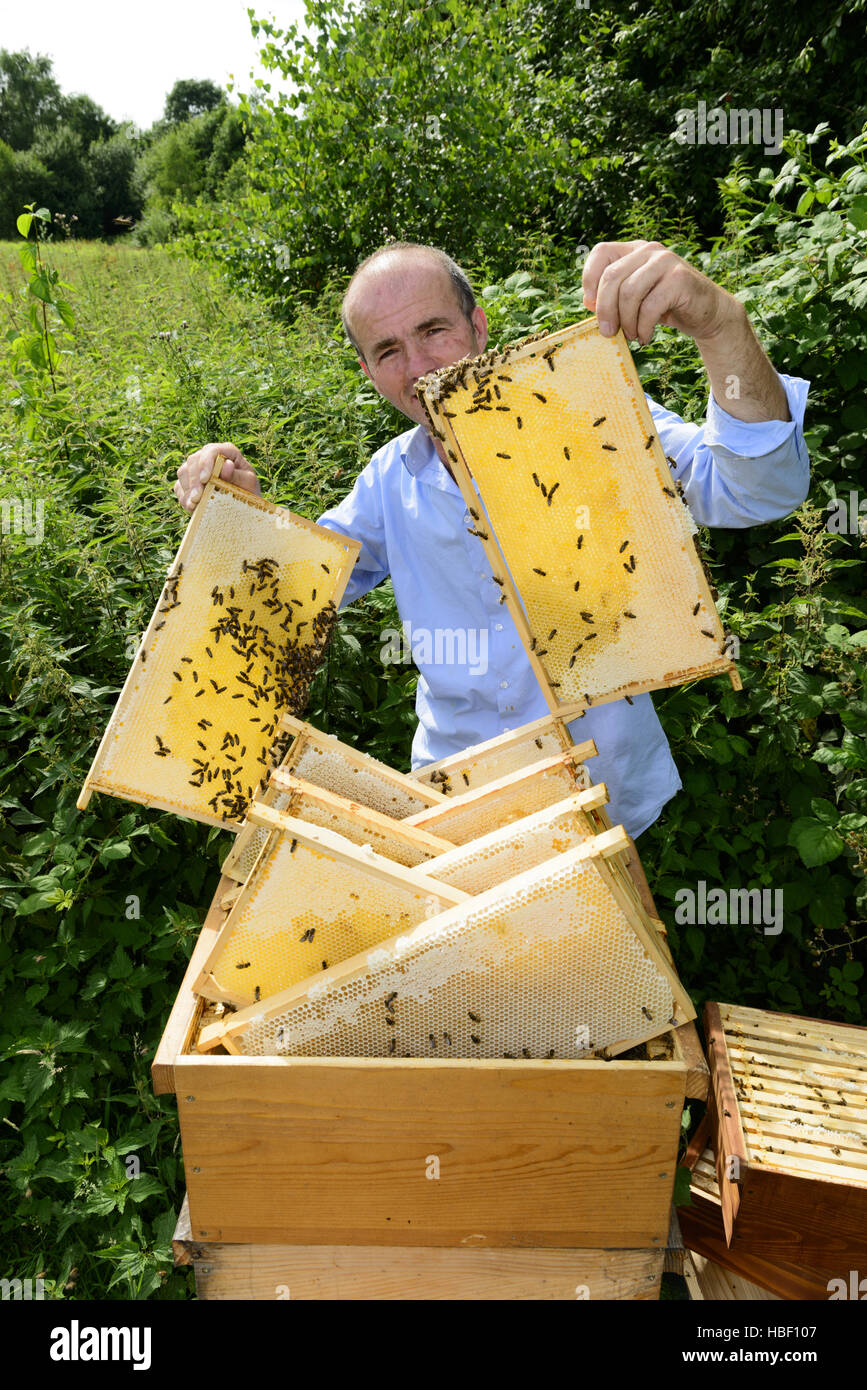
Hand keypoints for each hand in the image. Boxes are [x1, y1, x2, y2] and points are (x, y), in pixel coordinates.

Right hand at [174, 443, 261, 513]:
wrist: (244, 508)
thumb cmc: (249, 492)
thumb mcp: (249, 484)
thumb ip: (238, 475)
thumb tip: (226, 465)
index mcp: (227, 452)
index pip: (211, 451)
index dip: (206, 463)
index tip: (205, 479)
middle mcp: (209, 457)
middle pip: (193, 461)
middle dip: (194, 480)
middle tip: (198, 498)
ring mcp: (196, 469)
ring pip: (183, 473)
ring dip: (188, 490)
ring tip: (195, 505)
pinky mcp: (188, 483)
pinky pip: (179, 487)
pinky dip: (184, 498)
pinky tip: (192, 507)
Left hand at [582, 240, 736, 346]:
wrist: (707, 313)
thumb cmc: (665, 307)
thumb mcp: (634, 301)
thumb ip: (612, 297)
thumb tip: (587, 301)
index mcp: (634, 251)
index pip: (601, 252)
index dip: (589, 278)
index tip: (591, 306)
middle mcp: (649, 250)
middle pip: (611, 276)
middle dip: (605, 310)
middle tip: (607, 333)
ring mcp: (666, 261)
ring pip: (629, 292)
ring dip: (626, 321)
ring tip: (631, 336)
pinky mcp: (679, 279)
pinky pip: (649, 306)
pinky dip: (642, 327)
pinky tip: (645, 337)